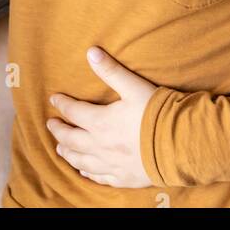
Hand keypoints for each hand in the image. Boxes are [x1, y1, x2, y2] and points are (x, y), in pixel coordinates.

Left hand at [46, 46, 157, 188]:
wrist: (179, 145)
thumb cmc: (156, 113)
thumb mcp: (133, 87)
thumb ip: (111, 70)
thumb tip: (91, 52)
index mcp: (101, 122)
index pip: (74, 111)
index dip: (62, 104)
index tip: (53, 99)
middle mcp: (101, 146)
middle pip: (71, 139)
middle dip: (59, 131)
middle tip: (51, 125)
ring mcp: (111, 164)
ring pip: (81, 160)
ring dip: (68, 153)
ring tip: (60, 149)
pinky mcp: (123, 178)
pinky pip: (99, 177)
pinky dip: (87, 172)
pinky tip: (83, 170)